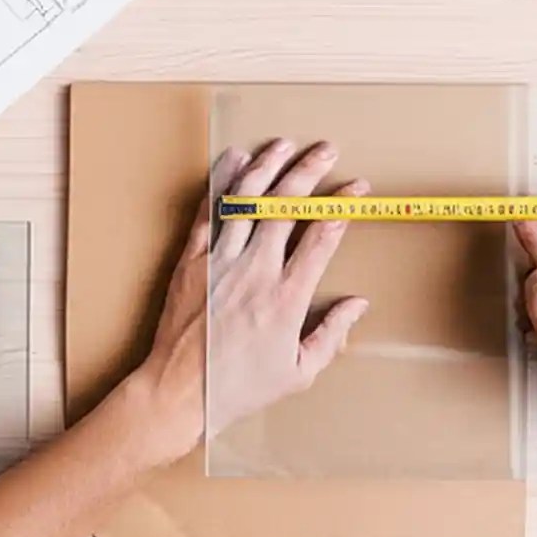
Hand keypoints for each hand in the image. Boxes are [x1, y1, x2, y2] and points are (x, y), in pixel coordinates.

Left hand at [130, 140, 369, 464]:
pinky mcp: (191, 261)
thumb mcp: (299, 372)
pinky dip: (223, 182)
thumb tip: (357, 304)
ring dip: (268, 165)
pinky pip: (209, 212)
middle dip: (310, 171)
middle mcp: (255, 271)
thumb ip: (332, 335)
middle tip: (326, 151)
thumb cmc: (239, 388)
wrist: (179, 392)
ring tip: (284, 144)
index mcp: (287, 298)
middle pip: (286, 205)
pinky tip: (236, 159)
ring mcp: (219, 262)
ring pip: (247, 199)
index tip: (356, 188)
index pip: (322, 236)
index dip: (343, 205)